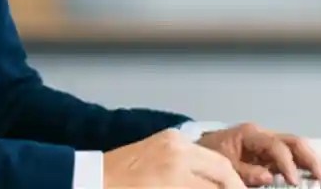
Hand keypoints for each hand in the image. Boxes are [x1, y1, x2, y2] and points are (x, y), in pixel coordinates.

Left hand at [103, 128, 243, 187]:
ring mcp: (172, 142)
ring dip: (222, 175)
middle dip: (234, 186)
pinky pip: (195, 151)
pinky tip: (205, 179)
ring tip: (225, 188)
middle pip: (223, 170)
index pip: (218, 188)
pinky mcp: (165, 137)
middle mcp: (179, 154)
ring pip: (213, 158)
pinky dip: (205, 165)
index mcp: (175, 178)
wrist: (86, 182)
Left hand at [195, 122, 320, 186]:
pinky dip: (301, 163)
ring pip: (295, 145)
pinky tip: (311, 173)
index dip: (287, 164)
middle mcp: (261, 135)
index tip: (294, 182)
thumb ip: (245, 172)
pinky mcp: (266, 152)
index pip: (276, 146)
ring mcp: (265, 142)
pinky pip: (288, 154)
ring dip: (310, 159)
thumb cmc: (207, 155)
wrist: (196, 151)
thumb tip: (268, 177)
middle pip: (292, 141)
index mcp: (249, 135)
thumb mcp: (222, 164)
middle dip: (309, 157)